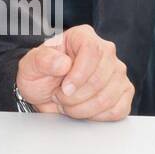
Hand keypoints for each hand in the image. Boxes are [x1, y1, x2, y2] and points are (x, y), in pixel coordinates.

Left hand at [17, 25, 133, 119]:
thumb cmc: (40, 75)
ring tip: (68, 103)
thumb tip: (63, 63)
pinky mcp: (124, 92)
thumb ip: (42, 60)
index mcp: (82, 36)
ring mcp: (117, 72)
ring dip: (83, 108)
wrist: (45, 92)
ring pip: (108, 97)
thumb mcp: (30, 65)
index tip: (64, 88)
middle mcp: (105, 51)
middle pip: (100, 78)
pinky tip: (84, 110)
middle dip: (76, 96)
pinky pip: (118, 110)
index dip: (79, 75)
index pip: (92, 51)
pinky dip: (97, 116)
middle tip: (60, 96)